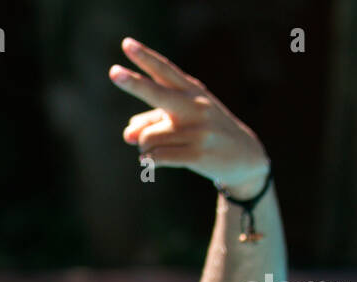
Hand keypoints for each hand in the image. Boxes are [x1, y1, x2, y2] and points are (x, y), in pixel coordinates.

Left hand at [110, 37, 268, 194]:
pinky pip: (157, 156)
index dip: (145, 58)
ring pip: (147, 137)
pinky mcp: (198, 154)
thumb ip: (151, 123)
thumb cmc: (205, 133)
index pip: (164, 71)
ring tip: (155, 151)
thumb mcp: (181, 122)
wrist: (244, 156)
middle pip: (157, 93)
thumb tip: (128, 134)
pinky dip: (148, 161)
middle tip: (112, 72)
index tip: (126, 44)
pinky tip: (149, 162)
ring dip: (143, 147)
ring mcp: (198, 130)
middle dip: (134, 83)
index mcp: (191, 91)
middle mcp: (195, 106)